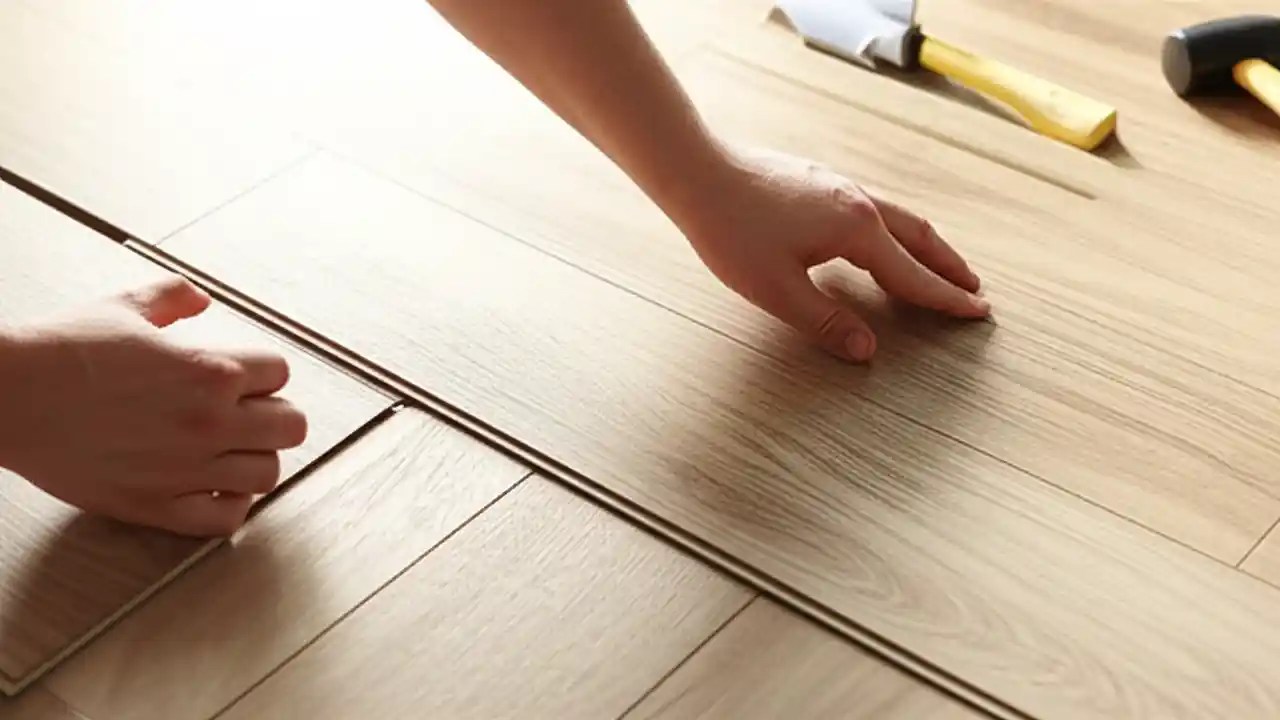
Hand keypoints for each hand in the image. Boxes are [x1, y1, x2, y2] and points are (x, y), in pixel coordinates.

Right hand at [0, 276, 307, 536]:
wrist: (7, 396)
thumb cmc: (59, 352)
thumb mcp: (124, 307)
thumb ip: (174, 298)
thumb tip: (201, 299)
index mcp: (210, 369)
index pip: (281, 373)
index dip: (264, 373)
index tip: (244, 379)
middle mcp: (210, 420)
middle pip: (291, 426)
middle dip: (273, 416)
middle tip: (246, 416)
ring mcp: (188, 467)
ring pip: (269, 474)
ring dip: (255, 460)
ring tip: (230, 452)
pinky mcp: (157, 505)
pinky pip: (226, 519)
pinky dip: (229, 505)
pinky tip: (212, 487)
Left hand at [676, 145, 990, 361]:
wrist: (698, 173)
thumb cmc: (731, 231)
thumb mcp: (776, 290)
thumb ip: (824, 322)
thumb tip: (866, 351)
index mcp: (856, 229)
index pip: (912, 274)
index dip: (945, 299)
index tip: (977, 314)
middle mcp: (859, 202)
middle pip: (921, 237)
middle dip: (950, 267)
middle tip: (974, 292)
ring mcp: (841, 186)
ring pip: (901, 219)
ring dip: (927, 246)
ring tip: (942, 268)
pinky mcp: (822, 180)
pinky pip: (878, 209)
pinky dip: (898, 231)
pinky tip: (884, 242)